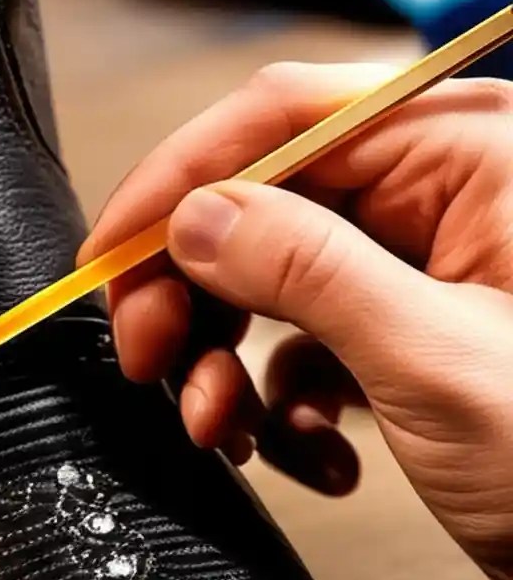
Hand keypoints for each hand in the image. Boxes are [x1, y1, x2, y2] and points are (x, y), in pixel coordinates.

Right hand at [80, 62, 512, 579]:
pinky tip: (312, 458)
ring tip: (224, 431)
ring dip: (223, 367)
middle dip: (189, 294)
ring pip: (263, 287)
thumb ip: (308, 272)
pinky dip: (277, 409)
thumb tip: (196, 218)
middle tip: (146, 356)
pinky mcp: (397, 338)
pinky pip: (295, 351)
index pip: (283, 122)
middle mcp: (438, 199)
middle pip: (258, 207)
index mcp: (468, 157)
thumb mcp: (438, 360)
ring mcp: (414, 272)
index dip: (178, 180)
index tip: (110, 250)